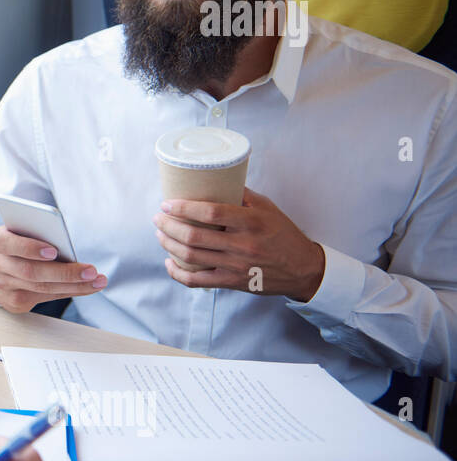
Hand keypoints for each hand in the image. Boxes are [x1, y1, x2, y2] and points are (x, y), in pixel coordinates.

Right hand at [0, 225, 106, 312]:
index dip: (30, 248)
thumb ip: (34, 236)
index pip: (8, 244)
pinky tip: (87, 287)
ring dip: (74, 285)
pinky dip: (70, 292)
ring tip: (97, 280)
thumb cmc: (16, 246)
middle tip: (91, 271)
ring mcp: (4, 286)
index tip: (53, 251)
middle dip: (64, 272)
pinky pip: (46, 297)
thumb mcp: (19, 233)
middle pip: (31, 271)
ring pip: (42, 287)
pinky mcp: (15, 301)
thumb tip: (64, 247)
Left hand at [152, 187, 325, 300]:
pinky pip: (197, 281)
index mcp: (251, 222)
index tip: (167, 203)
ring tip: (160, 234)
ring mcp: (236, 266)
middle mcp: (242, 244)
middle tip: (158, 218)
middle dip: (168, 226)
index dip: (183, 208)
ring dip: (168, 245)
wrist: (303, 268)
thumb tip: (214, 178)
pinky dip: (178, 272)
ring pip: (191, 257)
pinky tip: (169, 262)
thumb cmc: (283, 233)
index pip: (210, 213)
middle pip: (194, 236)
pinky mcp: (232, 282)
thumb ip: (241, 195)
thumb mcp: (267, 208)